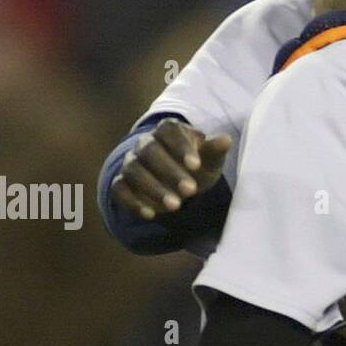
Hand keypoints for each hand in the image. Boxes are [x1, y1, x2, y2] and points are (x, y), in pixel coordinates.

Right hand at [111, 118, 231, 220]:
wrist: (179, 181)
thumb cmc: (196, 166)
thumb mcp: (209, 160)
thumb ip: (214, 151)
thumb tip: (226, 140)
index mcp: (168, 131)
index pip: (168, 131)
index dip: (180, 147)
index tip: (196, 165)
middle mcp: (145, 143)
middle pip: (150, 151)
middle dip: (169, 172)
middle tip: (190, 191)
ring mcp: (132, 162)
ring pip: (134, 171)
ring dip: (153, 189)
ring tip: (175, 206)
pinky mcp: (122, 183)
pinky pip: (120, 190)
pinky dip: (132, 202)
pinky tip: (150, 215)